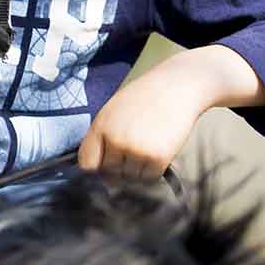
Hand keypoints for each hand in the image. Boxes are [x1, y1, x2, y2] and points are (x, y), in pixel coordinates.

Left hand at [79, 45, 264, 178]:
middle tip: (135, 151)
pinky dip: (154, 170)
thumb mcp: (113, 110)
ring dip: (138, 170)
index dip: (96, 170)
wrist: (178, 86)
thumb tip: (98, 170)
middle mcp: (115, 140)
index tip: (106, 167)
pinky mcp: (157, 157)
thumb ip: (102, 137)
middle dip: (120, 169)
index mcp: (100, 126)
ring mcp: (136, 150)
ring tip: (148, 146)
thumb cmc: (145, 98)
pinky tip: (158, 151)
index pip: (86, 165)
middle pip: (110, 174)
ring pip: (131, 178)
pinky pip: (149, 178)